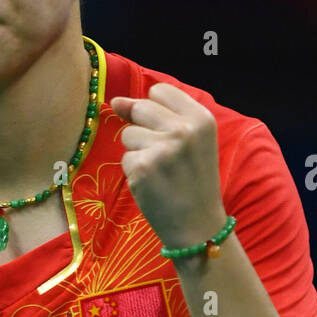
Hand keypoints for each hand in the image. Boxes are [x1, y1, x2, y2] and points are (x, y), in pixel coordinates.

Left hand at [110, 83, 226, 248]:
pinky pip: (125, 158)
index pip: (160, 90)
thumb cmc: (193, 181)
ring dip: (138, 152)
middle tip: (162, 156)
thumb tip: (115, 101)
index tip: (162, 129)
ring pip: (128, 134)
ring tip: (160, 172)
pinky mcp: (141, 167)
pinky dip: (134, 172)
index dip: (153, 108)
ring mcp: (161, 148)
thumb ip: (158, 115)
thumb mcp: (192, 142)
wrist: (198, 225)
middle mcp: (183, 129)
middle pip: (140, 108)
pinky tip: (153, 185)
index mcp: (201, 118)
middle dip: (143, 129)